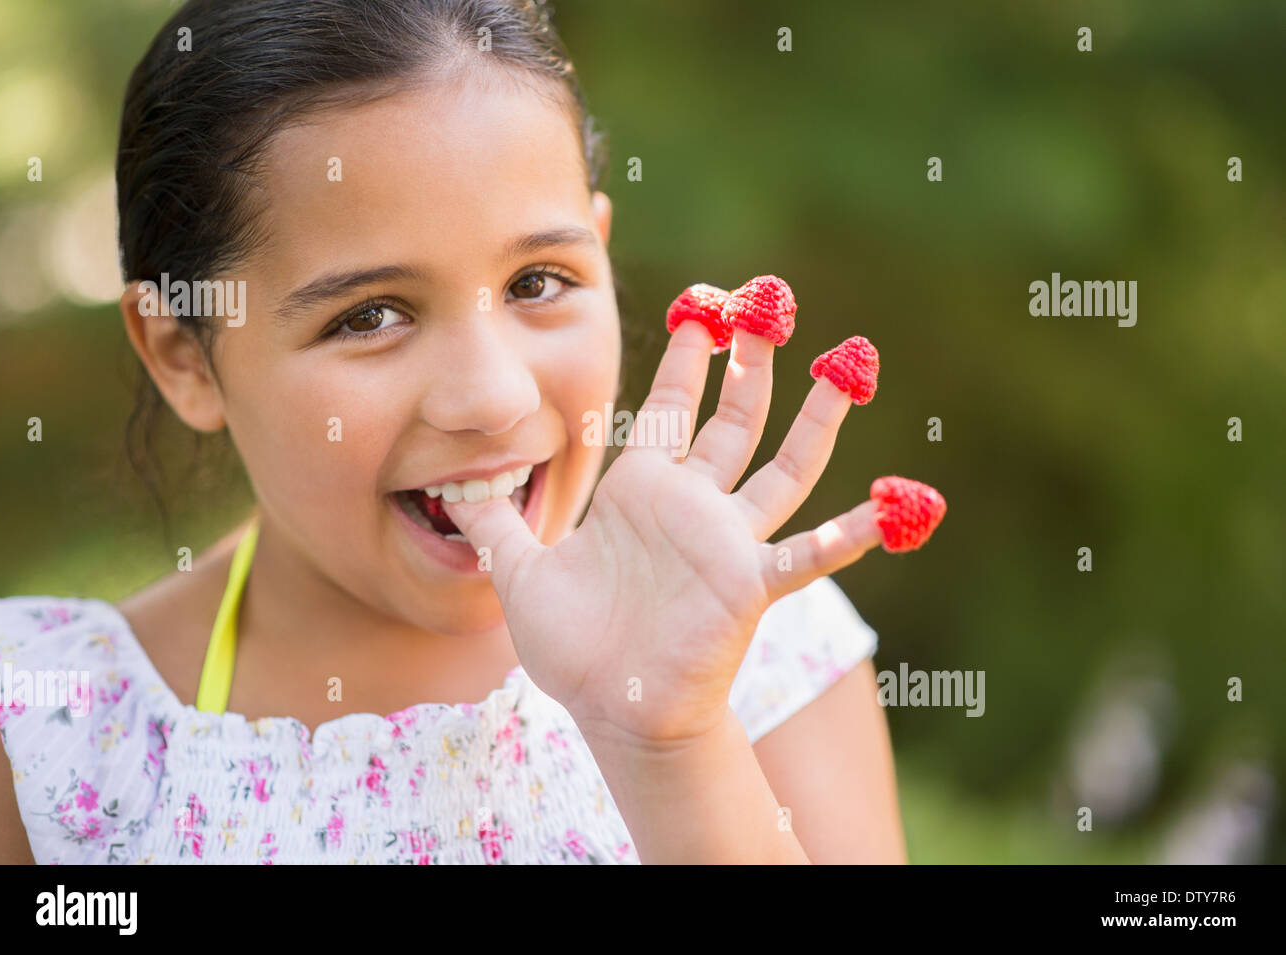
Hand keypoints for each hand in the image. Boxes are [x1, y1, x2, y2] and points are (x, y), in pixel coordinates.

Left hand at [444, 319, 885, 746]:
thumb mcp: (518, 572)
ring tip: (848, 365)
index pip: (668, 409)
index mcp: (641, 493)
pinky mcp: (749, 586)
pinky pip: (809, 555)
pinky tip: (894, 505)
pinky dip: (850, 532)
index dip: (685, 360)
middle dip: (749, 364)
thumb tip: (453, 482)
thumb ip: (494, 522)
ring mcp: (727, 543)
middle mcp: (692, 506)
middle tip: (768, 305)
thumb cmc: (574, 647)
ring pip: (783, 467)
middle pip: (733, 420)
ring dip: (816, 419)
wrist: (612, 710)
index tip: (702, 310)